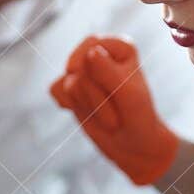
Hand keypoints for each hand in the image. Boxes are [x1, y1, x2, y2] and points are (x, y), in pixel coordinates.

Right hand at [49, 35, 179, 185]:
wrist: (134, 144)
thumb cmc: (137, 117)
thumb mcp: (128, 95)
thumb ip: (109, 72)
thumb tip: (91, 51)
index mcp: (120, 48)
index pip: (93, 49)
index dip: (100, 75)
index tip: (117, 92)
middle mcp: (100, 53)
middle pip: (79, 68)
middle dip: (94, 96)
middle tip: (116, 112)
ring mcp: (83, 70)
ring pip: (69, 84)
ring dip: (88, 107)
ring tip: (107, 115)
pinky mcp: (69, 86)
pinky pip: (56, 90)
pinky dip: (71, 107)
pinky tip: (89, 113)